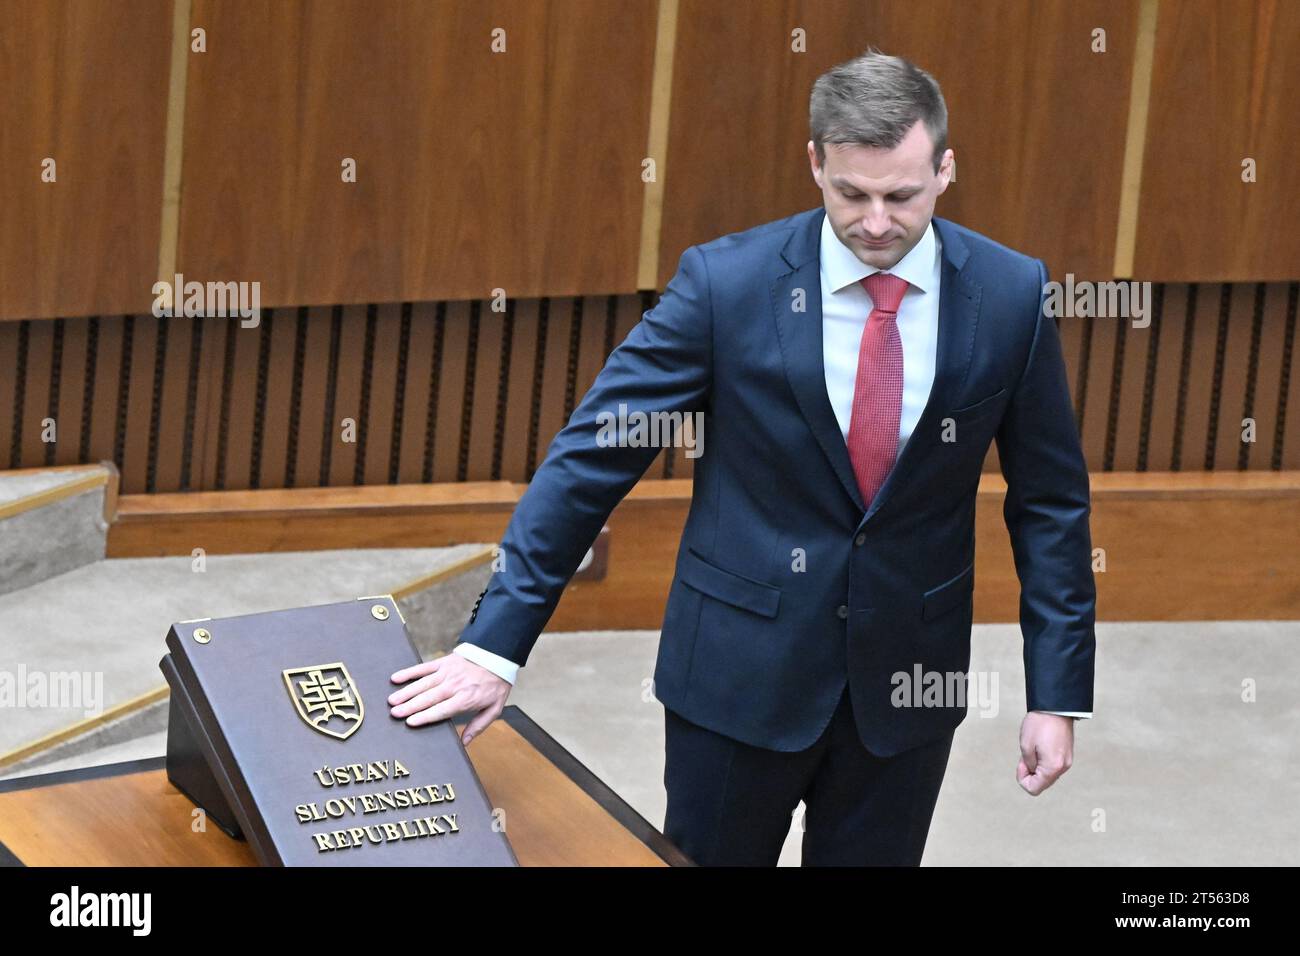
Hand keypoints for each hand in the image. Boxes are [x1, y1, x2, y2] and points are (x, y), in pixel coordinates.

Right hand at [388, 654, 510, 745]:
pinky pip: (423, 668)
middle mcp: (453, 686)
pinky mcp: (443, 662)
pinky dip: (409, 672)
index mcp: (465, 699)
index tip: (410, 722)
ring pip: (423, 684)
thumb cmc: (495, 684)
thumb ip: (479, 726)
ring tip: (392, 701)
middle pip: (428, 698)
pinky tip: (396, 678)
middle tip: (394, 713)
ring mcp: (447, 673)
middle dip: (410, 706)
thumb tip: (464, 742)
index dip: (425, 716)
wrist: (498, 656)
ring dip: (406, 692)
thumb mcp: (494, 708)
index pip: (441, 710)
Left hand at [1016, 711, 1074, 794]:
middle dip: (1029, 773)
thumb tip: (1032, 772)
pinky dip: (1043, 761)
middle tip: (1025, 755)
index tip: (1021, 763)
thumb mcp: (1025, 746)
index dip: (1022, 779)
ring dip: (1036, 767)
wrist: (1056, 706)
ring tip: (1032, 749)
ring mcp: (1067, 761)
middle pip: (1042, 783)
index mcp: (1052, 767)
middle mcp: (1063, 767)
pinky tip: (1039, 747)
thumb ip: (1028, 765)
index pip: (1034, 789)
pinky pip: (1052, 766)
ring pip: (1047, 775)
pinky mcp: (1067, 754)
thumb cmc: (1039, 724)